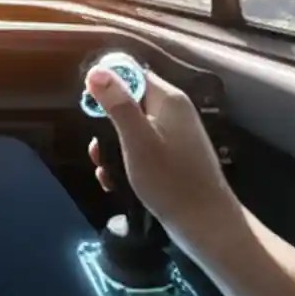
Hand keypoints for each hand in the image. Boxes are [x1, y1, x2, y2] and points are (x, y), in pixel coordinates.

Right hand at [86, 66, 240, 243]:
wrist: (205, 225)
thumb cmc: (170, 181)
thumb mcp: (137, 141)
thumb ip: (118, 104)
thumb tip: (96, 70)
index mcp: (169, 100)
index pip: (133, 74)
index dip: (108, 85)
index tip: (89, 107)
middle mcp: (174, 112)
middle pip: (130, 102)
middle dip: (107, 124)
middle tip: (96, 150)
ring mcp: (175, 136)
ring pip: (132, 129)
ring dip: (113, 147)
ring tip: (103, 169)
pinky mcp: (173, 158)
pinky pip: (142, 148)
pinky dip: (126, 161)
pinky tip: (114, 181)